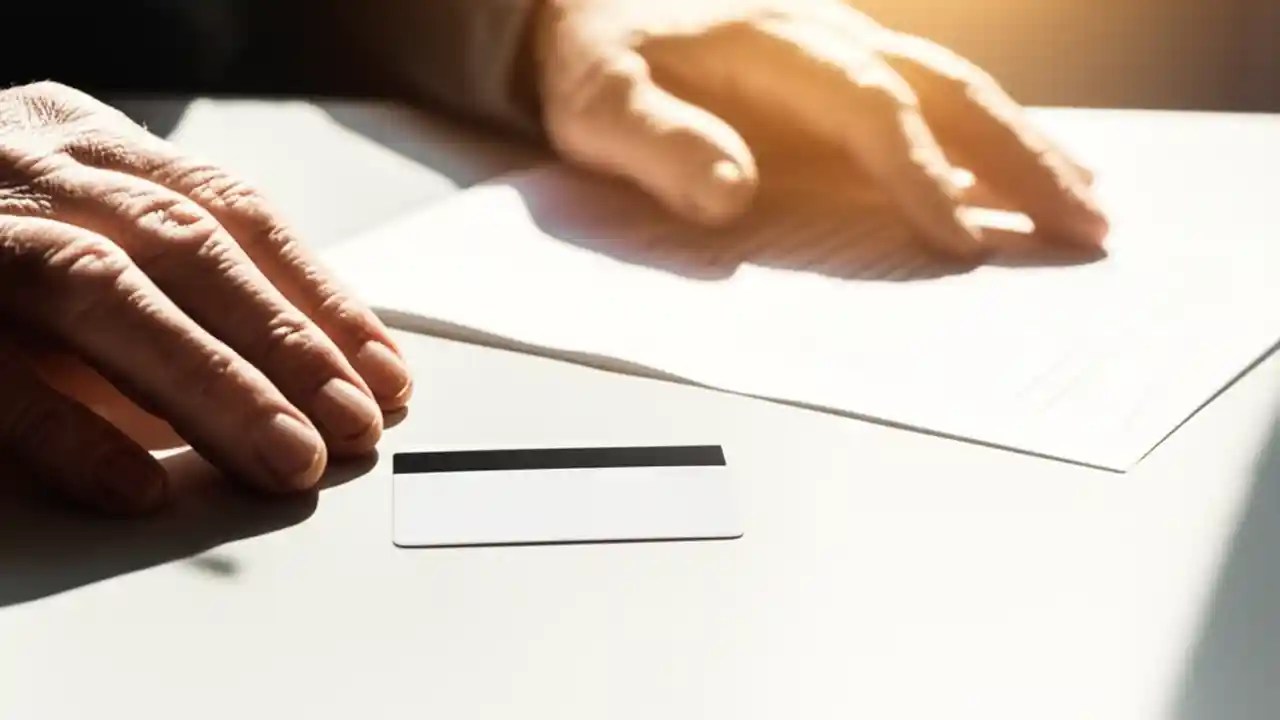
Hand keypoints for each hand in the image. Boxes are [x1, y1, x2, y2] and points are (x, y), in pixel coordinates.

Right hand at [0, 82, 412, 513]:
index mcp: (90, 147)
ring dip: (210, 385)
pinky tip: (140, 487)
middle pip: (183, 248)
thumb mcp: (85, 236)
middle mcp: (29, 168)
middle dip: (285, 346)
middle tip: (354, 430)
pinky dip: (69, 432)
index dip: (319, 294)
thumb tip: (312, 378)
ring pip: (100, 290)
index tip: (387, 373)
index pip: (233, 212)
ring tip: (287, 461)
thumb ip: (177, 292)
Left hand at [534, 0, 1107, 256]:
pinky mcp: (852, 74)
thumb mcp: (601, 106)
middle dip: (1022, 159)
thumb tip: (733, 191)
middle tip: (1087, 229)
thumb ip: (661, 144)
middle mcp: (831, 37)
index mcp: (776, 44)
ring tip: (1092, 209)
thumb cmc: (596, 65)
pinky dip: (998, 140)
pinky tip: (1035, 175)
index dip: (916, 171)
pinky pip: (942, 100)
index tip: (957, 241)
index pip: (868, 107)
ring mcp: (850, 50)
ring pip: (963, 91)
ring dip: (1031, 150)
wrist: (587, 12)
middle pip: (949, 90)